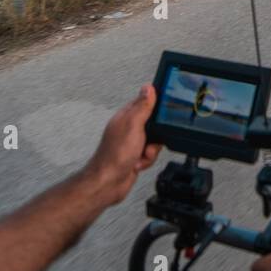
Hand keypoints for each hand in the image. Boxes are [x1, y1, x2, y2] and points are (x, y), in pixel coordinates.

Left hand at [85, 85, 161, 205]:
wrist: (108, 182)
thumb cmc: (115, 155)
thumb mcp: (133, 125)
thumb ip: (142, 106)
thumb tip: (148, 88)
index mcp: (126, 116)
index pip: (145, 103)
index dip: (156, 108)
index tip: (161, 116)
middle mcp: (128, 129)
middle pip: (154, 125)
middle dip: (156, 135)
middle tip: (148, 141)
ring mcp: (132, 143)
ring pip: (154, 141)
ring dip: (151, 151)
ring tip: (141, 155)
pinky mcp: (135, 156)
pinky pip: (150, 155)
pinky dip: (147, 161)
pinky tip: (138, 163)